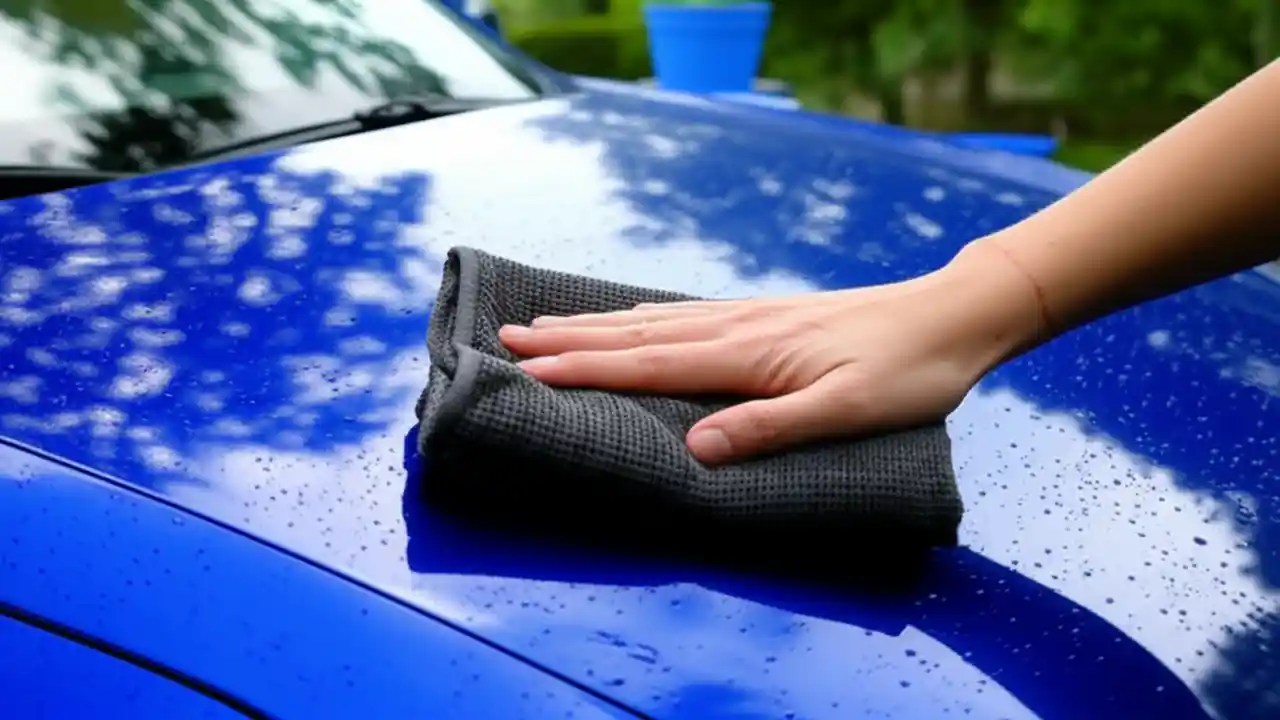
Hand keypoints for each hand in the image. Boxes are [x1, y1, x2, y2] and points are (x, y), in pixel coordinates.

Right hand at [498, 240, 1041, 464]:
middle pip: (635, 334)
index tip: (526, 367)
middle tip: (507, 337)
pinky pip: (684, 315)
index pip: (648, 362)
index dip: (583, 367)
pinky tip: (632, 318)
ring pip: (654, 320)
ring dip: (596, 325)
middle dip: (569, 339)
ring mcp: (749, 318)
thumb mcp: (846, 410)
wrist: (952, 316)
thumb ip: (770, 427)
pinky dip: (641, 316)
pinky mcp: (766, 318)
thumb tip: (697, 446)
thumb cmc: (908, 370)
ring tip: (547, 325)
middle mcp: (737, 327)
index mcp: (748, 353)